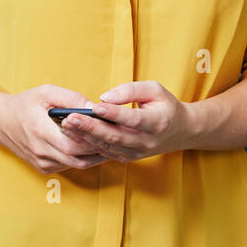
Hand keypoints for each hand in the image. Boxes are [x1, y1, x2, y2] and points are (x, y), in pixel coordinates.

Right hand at [0, 84, 110, 173]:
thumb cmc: (24, 104)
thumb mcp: (46, 92)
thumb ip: (71, 98)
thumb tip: (95, 108)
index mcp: (40, 131)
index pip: (73, 143)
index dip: (94, 139)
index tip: (110, 129)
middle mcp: (41, 151)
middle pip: (78, 157)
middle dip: (99, 148)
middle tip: (116, 137)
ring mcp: (42, 162)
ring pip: (77, 165)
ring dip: (94, 155)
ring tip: (109, 142)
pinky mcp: (44, 168)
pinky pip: (70, 166)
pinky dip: (83, 157)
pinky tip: (93, 147)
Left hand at [59, 79, 193, 161]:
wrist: (180, 132)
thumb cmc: (165, 105)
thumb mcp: (155, 89)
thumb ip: (131, 90)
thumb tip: (104, 97)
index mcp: (157, 122)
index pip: (132, 118)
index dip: (113, 113)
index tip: (94, 106)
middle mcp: (146, 141)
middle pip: (115, 136)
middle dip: (90, 128)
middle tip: (69, 118)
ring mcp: (136, 152)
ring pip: (107, 147)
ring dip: (84, 138)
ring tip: (65, 126)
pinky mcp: (127, 158)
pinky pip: (105, 153)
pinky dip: (88, 145)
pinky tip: (73, 135)